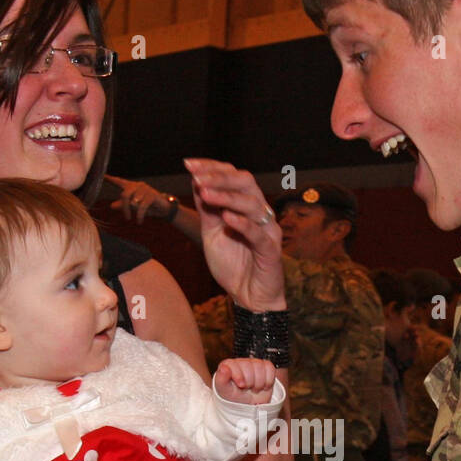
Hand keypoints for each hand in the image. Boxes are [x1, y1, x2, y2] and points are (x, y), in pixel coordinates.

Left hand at [107, 176, 169, 224]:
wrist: (164, 209)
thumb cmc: (148, 207)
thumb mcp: (134, 207)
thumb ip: (123, 205)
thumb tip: (111, 206)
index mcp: (132, 187)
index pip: (119, 182)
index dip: (111, 179)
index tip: (103, 176)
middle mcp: (137, 185)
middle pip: (124, 195)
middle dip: (124, 208)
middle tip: (126, 218)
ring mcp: (145, 189)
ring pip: (133, 202)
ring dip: (134, 212)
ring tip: (137, 219)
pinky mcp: (151, 195)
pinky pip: (142, 206)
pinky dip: (140, 215)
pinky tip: (139, 221)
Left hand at [183, 158, 285, 312]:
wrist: (248, 297)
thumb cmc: (233, 265)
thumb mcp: (211, 234)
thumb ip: (206, 211)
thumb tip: (196, 182)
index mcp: (245, 205)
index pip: (233, 176)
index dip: (212, 167)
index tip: (189, 164)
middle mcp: (259, 213)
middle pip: (246, 182)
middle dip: (220, 177)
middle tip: (198, 178)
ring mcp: (267, 230)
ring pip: (252, 204)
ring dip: (226, 197)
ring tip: (205, 194)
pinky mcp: (271, 250)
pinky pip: (258, 233)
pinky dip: (243, 223)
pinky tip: (226, 217)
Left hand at [214, 357, 276, 404]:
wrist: (248, 406)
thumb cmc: (234, 398)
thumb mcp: (224, 392)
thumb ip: (221, 379)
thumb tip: (223, 368)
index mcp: (229, 365)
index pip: (236, 364)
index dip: (239, 376)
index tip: (240, 385)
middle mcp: (242, 362)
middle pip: (250, 366)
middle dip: (250, 382)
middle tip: (246, 389)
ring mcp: (254, 364)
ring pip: (260, 367)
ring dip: (259, 383)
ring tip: (253, 389)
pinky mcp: (266, 367)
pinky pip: (270, 368)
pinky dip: (268, 381)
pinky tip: (262, 386)